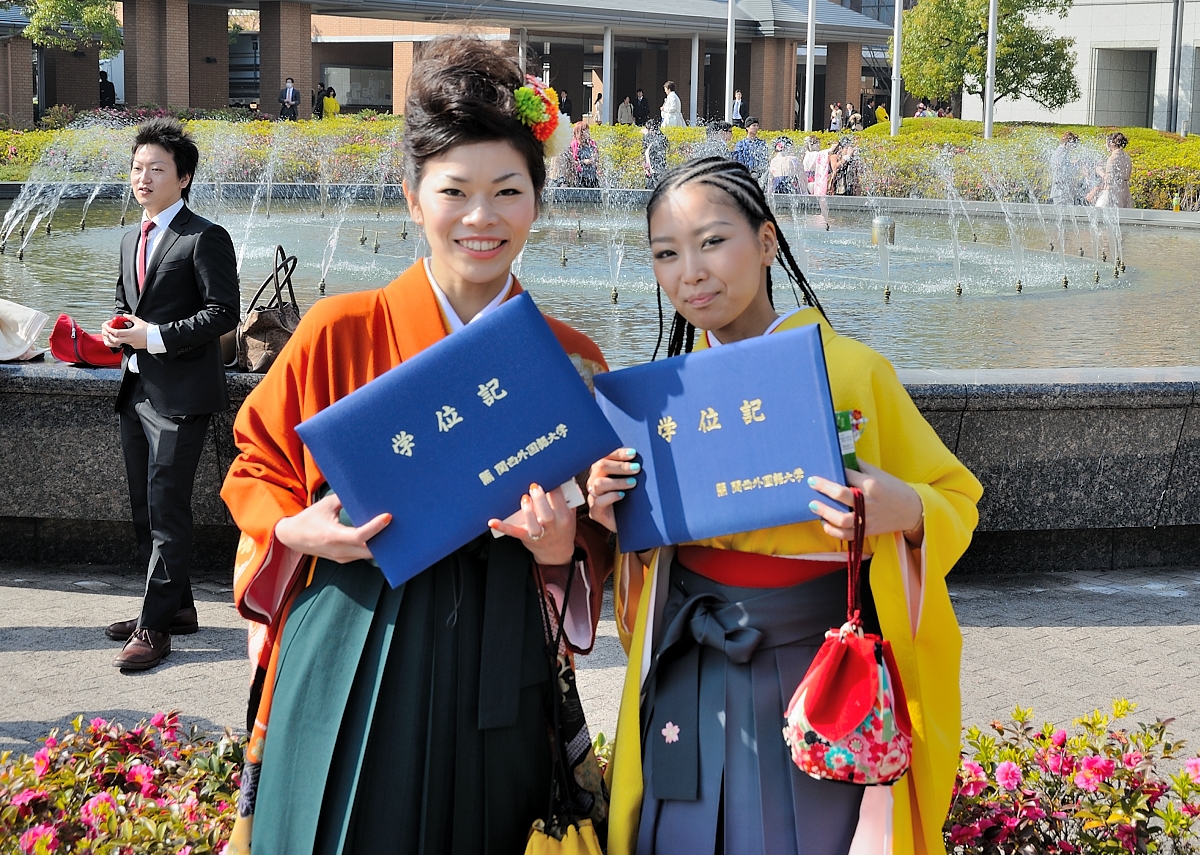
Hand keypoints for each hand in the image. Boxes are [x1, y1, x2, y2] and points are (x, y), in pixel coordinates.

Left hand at [101, 315, 149, 349]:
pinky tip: (123, 338)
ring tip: (113, 336)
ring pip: (119, 343)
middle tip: (108, 333)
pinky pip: (126, 344)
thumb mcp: (139, 321)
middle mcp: (130, 339)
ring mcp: (132, 344)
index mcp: (130, 333)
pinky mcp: (134, 346)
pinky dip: (122, 341)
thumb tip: (124, 315)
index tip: (107, 327)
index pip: (116, 332)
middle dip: (110, 337)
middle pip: (115, 340)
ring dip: (114, 340)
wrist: (156, 338)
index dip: (110, 330)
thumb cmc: (149, 330)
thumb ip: (130, 317)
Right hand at [274, 493, 391, 562]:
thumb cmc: (310, 518)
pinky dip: (373, 547)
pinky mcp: (344, 559)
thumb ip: (345, 499)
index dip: (375, 528)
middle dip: (385, 539)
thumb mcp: (326, 505)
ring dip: (381, 545)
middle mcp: (339, 551)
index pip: (359, 536)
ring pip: (368, 555)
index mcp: (332, 536)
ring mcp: (342, 558)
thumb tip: (366, 492)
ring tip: (395, 530)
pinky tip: (383, 537)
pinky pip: (363, 555)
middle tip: (400, 525)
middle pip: (369, 550)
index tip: (387, 517)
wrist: (293, 537)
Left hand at [488, 483, 575, 564]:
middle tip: (534, 486)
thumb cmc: (562, 530)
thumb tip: (563, 479)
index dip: (553, 487)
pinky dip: (502, 527)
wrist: (556, 553)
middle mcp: (552, 526)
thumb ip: (567, 498)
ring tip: (524, 498)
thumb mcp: (570, 514)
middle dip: (540, 499)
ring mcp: (538, 533)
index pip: (559, 499)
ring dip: (527, 511)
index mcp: (564, 518)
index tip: (548, 477)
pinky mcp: (525, 537)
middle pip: (547, 514)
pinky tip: (492, 521)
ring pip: (533, 524)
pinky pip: (513, 532)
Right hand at [586, 447, 638, 533]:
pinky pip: (599, 501)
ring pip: (599, 483)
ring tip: (633, 483)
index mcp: (601, 471)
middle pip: (600, 466)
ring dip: (617, 482)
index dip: (618, 453)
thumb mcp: (631, 483)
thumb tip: (641, 459)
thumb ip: (631, 471)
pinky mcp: (595, 512)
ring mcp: (593, 497)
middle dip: (620, 466)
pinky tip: (622, 496)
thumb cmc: (630, 501)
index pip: (605, 456)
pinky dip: (612, 496)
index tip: (633, 454)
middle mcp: (594, 481)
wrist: (629, 524)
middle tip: (637, 468)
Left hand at [806, 460, 923, 543]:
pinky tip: (824, 523)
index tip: (819, 471)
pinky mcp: (867, 531)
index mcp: (871, 484)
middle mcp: (868, 501)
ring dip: (825, 512)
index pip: (847, 475)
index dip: (832, 472)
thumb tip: (841, 457)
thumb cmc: (893, 489)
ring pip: (842, 519)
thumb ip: (860, 467)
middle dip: (824, 489)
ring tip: (813, 505)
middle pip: (842, 495)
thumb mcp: (879, 474)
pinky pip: (847, 535)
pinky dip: (834, 531)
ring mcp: (868, 518)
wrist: (912, 510)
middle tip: (811, 483)